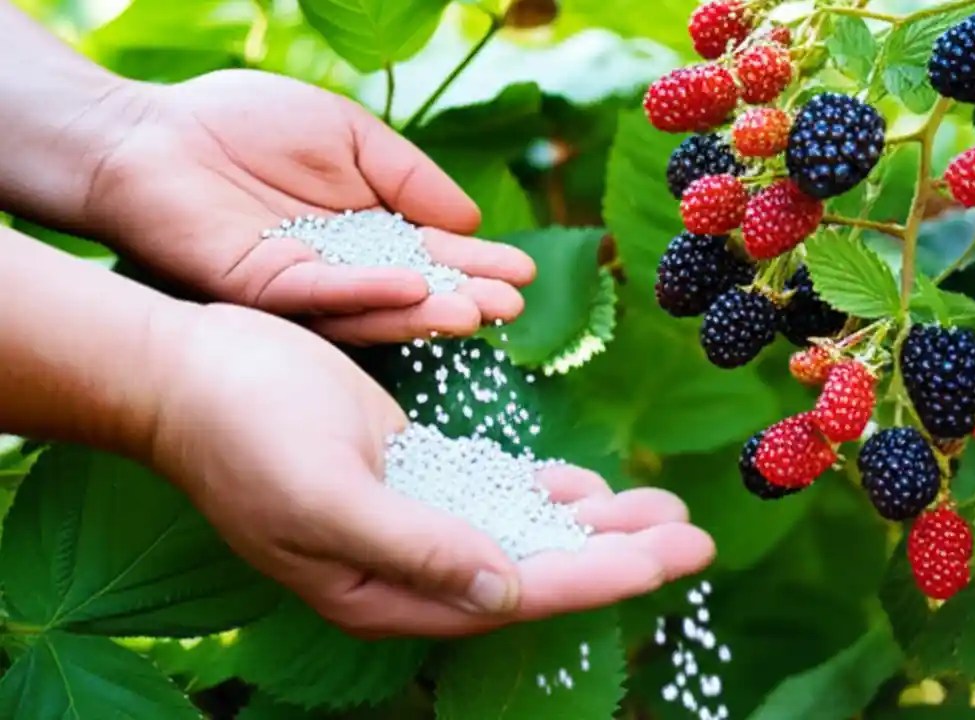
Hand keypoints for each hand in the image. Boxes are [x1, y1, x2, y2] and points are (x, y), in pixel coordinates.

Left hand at [85, 70, 534, 344]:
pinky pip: (322, 295)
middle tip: (514, 309)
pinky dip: (369, 292)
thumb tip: (468, 219)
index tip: (524, 273)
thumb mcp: (348, 134)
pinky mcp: (261, 290)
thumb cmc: (242, 122)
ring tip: (478, 313)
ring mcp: (302, 286)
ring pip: (373, 305)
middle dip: (465, 298)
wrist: (149, 132)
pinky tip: (414, 287)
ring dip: (428, 311)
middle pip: (413, 289)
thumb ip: (406, 174)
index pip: (433, 252)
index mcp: (364, 231)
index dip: (478, 263)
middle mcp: (340, 267)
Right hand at [149, 303, 714, 637]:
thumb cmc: (243, 430)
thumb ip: (415, 549)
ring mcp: (409, 518)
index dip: (603, 575)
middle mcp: (406, 565)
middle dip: (619, 552)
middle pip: (535, 566)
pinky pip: (492, 492)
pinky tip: (590, 489)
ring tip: (665, 510)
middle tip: (696, 534)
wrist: (188, 371)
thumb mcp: (324, 496)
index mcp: (385, 590)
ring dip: (594, 522)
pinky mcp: (410, 471)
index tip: (674, 557)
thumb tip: (504, 591)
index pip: (519, 592)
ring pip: (522, 529)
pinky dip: (544, 492)